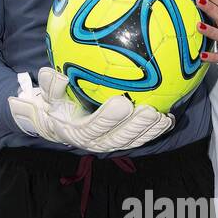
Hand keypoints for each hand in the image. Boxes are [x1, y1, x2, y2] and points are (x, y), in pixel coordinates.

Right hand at [8, 67, 174, 150]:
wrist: (59, 125)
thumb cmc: (56, 105)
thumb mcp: (48, 96)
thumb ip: (51, 86)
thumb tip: (54, 73)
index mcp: (77, 131)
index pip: (94, 126)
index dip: (108, 117)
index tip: (122, 102)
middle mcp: (96, 142)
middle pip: (119, 137)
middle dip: (136, 126)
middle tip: (150, 111)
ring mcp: (111, 144)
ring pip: (133, 141)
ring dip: (150, 131)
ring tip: (164, 117)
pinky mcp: (123, 142)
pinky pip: (141, 139)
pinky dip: (155, 131)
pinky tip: (169, 119)